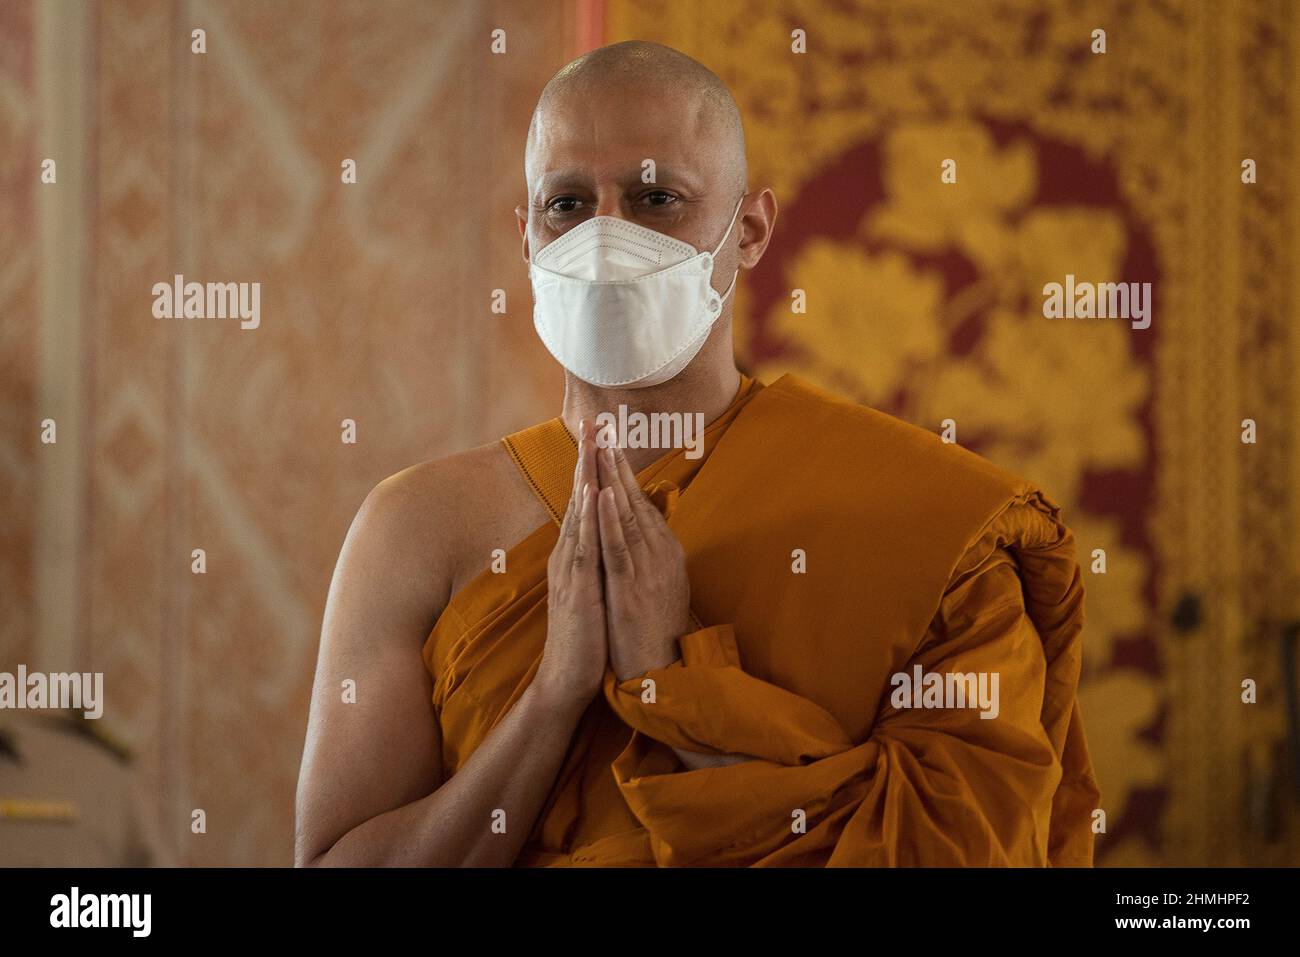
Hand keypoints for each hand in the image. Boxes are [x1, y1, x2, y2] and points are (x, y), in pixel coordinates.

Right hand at [534, 421, 607, 709]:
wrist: (567, 680)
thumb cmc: (587, 637)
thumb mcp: (596, 590)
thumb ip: (600, 562)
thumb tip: (611, 538)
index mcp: (575, 555)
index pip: (585, 503)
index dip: (592, 468)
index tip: (602, 436)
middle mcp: (568, 556)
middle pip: (578, 499)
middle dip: (586, 460)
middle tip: (593, 421)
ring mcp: (570, 572)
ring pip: (579, 515)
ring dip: (586, 477)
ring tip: (593, 443)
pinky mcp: (576, 590)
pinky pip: (584, 547)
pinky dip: (589, 518)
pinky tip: (594, 493)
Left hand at [594, 430, 694, 679]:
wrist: (660, 672)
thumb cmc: (657, 631)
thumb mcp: (660, 585)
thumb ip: (653, 554)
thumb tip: (647, 528)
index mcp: (666, 552)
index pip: (641, 503)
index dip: (624, 471)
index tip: (609, 441)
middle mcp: (660, 555)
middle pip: (634, 500)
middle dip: (616, 463)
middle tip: (602, 428)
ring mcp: (647, 571)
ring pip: (626, 516)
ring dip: (612, 480)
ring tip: (601, 448)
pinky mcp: (631, 589)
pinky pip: (619, 549)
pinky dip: (609, 520)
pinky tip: (600, 497)